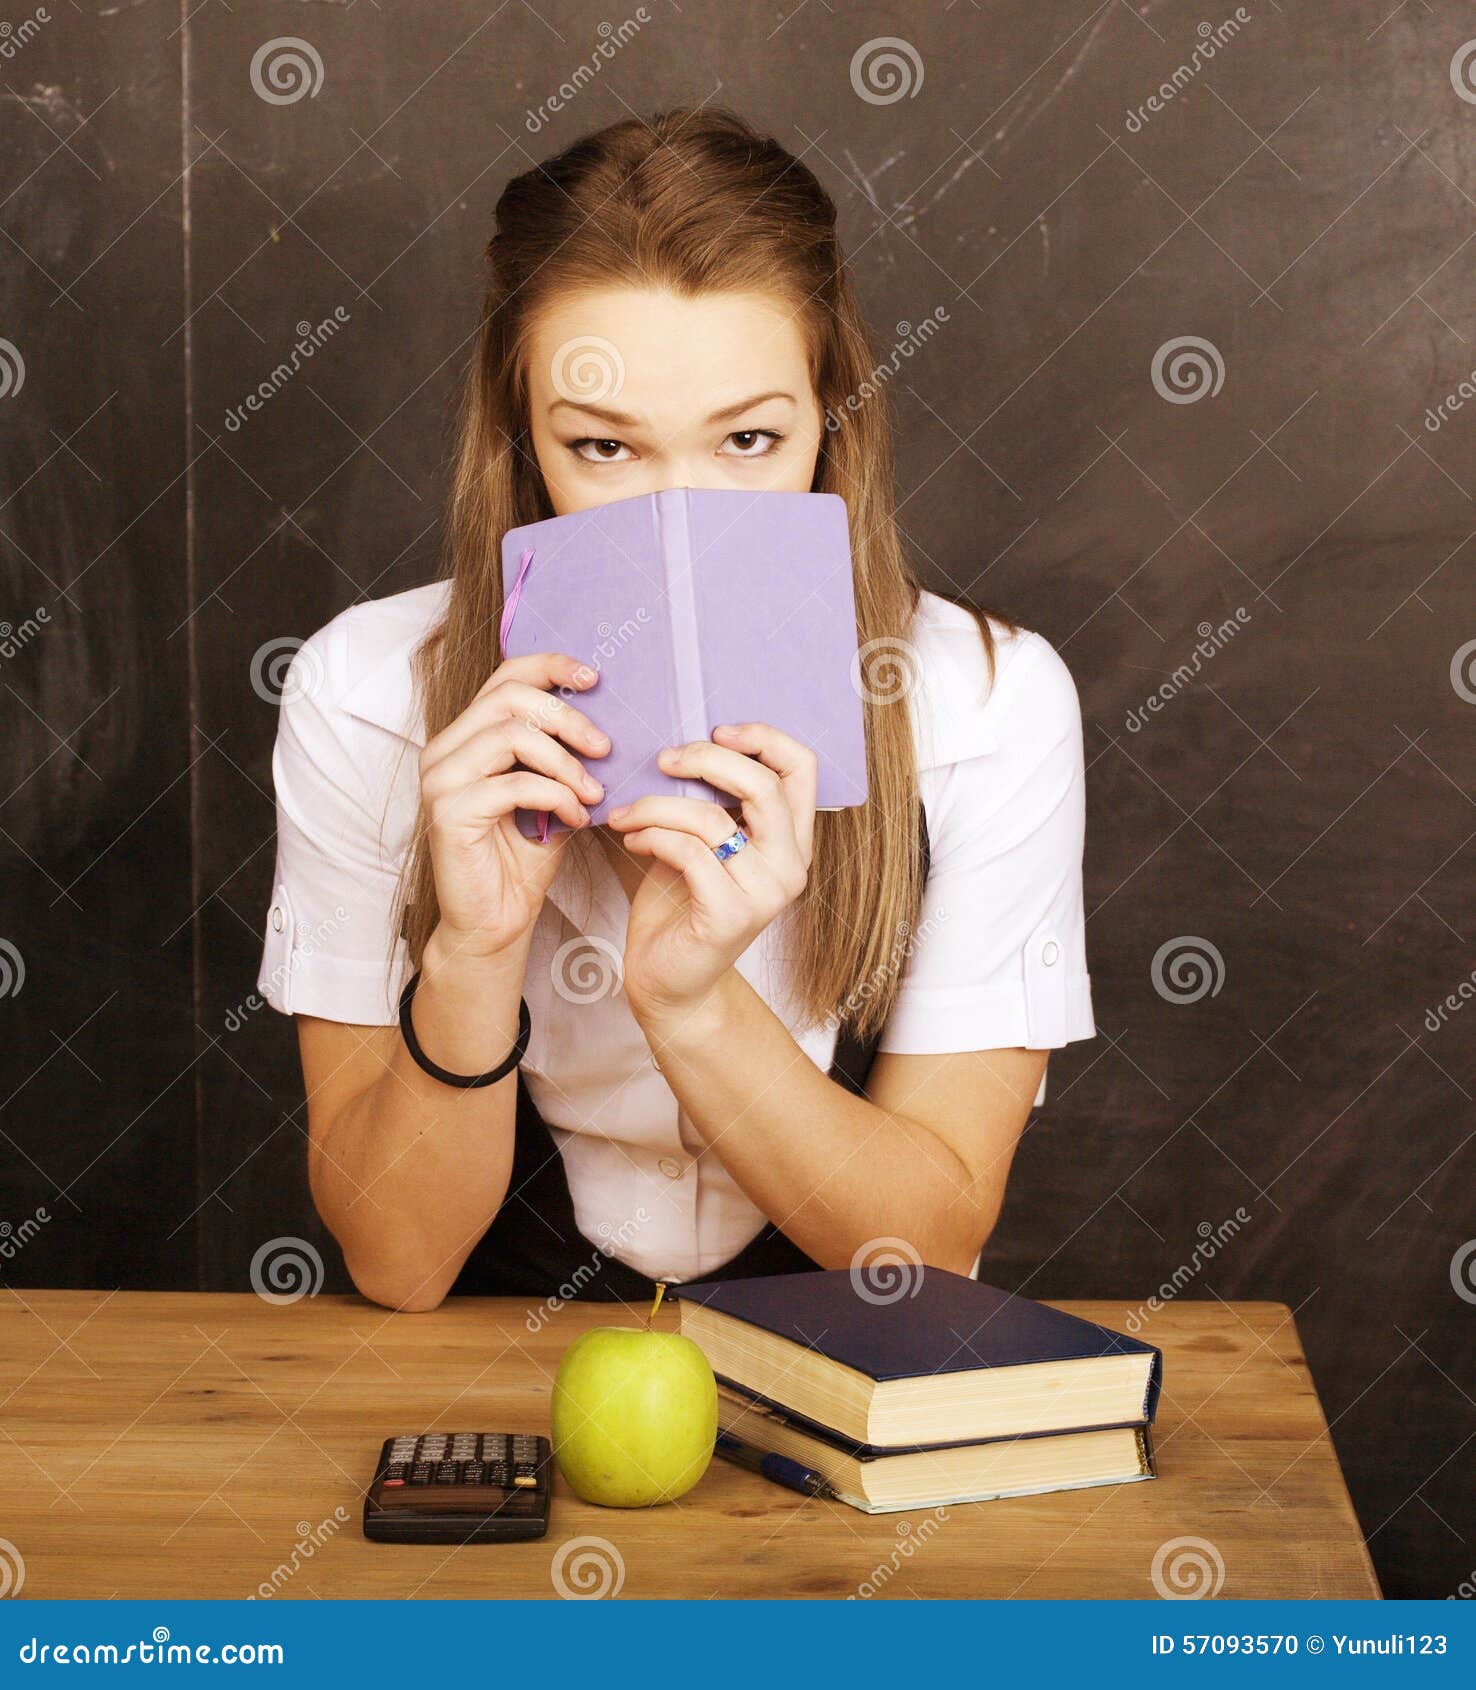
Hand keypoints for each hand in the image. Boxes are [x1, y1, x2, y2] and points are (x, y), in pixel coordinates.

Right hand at [419, 652, 609, 962]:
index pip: (505, 677)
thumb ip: (563, 756)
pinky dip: (556, 796)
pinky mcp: (448, 811)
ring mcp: (441, 779)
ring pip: (512, 736)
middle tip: (605, 748)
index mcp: (466, 737)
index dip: (551, 667)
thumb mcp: (550, 795)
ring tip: (593, 793)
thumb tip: (608, 721)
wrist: (494, 923)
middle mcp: (445, 750)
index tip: (595, 679)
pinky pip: (514, 784)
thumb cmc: (521, 861)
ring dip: (566, 763)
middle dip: (568, 718)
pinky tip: (576, 817)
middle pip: (510, 698)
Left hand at [605, 722, 816, 1029]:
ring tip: (627, 813)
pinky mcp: (730, 916)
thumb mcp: (705, 841)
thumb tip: (686, 740)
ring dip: (656, 806)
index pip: (802, 767)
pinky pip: (688, 852)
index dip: (762, 737)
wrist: (670, 980)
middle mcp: (791, 865)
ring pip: (711, 819)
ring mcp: (765, 894)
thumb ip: (714, 800)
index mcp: (793, 840)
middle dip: (705, 759)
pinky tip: (631, 840)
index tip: (716, 731)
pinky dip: (651, 836)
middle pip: (762, 785)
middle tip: (663, 760)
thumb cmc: (682, 904)